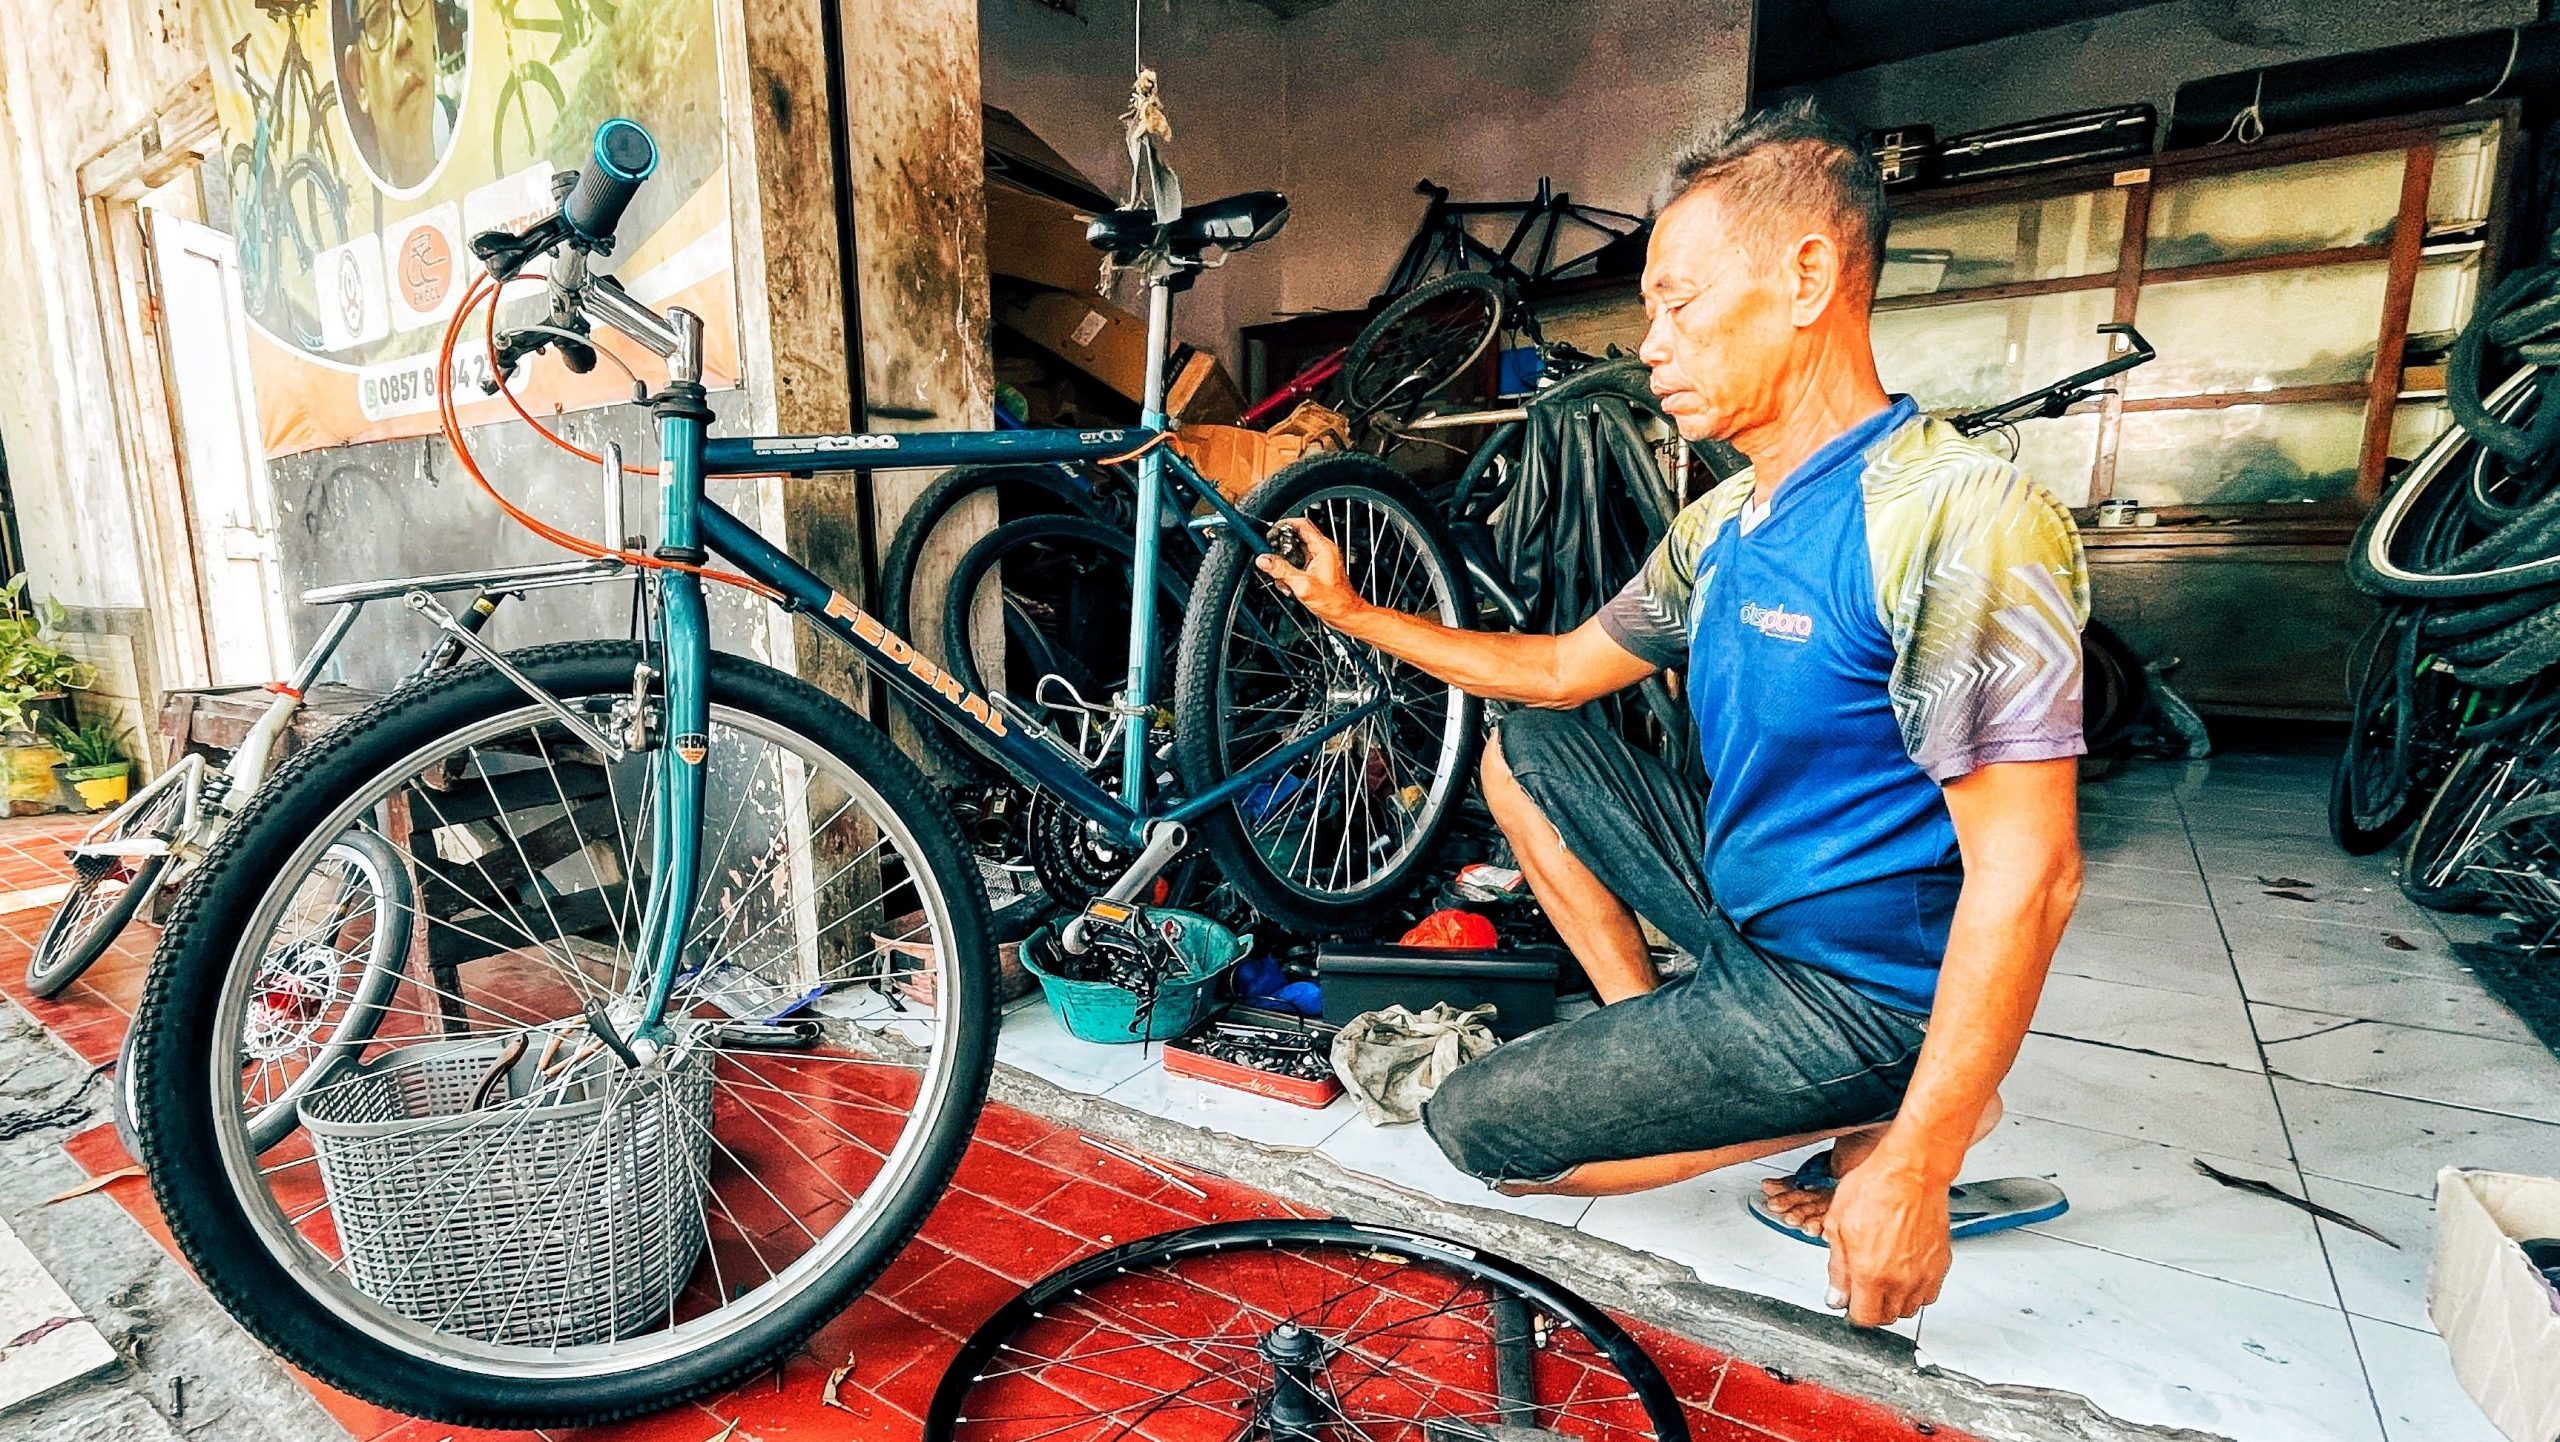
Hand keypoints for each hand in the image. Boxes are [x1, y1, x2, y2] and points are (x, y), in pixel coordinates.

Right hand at [1254, 518, 1363, 626]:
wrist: (1344, 615)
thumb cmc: (1334, 601)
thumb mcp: (1302, 585)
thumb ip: (1281, 570)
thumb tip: (1264, 560)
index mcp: (1323, 548)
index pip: (1302, 524)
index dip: (1284, 525)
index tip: (1271, 532)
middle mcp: (1322, 551)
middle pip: (1296, 539)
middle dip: (1281, 549)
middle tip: (1271, 557)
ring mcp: (1319, 561)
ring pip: (1295, 553)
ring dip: (1284, 565)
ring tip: (1282, 578)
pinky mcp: (1316, 572)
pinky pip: (1298, 565)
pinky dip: (1290, 573)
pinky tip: (1289, 585)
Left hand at [1822, 1158, 1951, 1327]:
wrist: (1912, 1170)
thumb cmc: (1876, 1187)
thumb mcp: (1837, 1225)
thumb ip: (1837, 1268)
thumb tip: (1836, 1295)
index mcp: (1871, 1273)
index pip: (1864, 1317)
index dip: (1852, 1312)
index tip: (1849, 1302)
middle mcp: (1901, 1280)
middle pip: (1888, 1316)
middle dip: (1872, 1307)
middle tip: (1863, 1287)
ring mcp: (1924, 1273)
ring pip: (1910, 1308)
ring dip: (1894, 1301)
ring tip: (1883, 1278)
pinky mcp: (1941, 1263)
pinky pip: (1929, 1292)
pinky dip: (1916, 1290)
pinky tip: (1904, 1272)